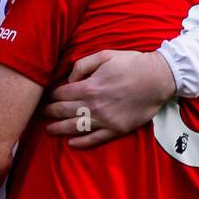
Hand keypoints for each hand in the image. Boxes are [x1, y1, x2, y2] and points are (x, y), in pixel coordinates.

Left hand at [42, 49, 175, 148]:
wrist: (158, 78)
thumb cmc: (131, 64)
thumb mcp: (104, 55)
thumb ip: (82, 65)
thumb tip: (69, 78)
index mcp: (89, 86)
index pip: (61, 94)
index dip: (51, 96)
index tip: (46, 97)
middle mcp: (94, 105)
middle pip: (63, 111)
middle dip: (49, 113)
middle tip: (41, 114)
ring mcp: (105, 119)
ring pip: (75, 127)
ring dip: (59, 129)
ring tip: (49, 130)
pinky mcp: (117, 129)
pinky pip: (95, 139)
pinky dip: (81, 143)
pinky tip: (71, 143)